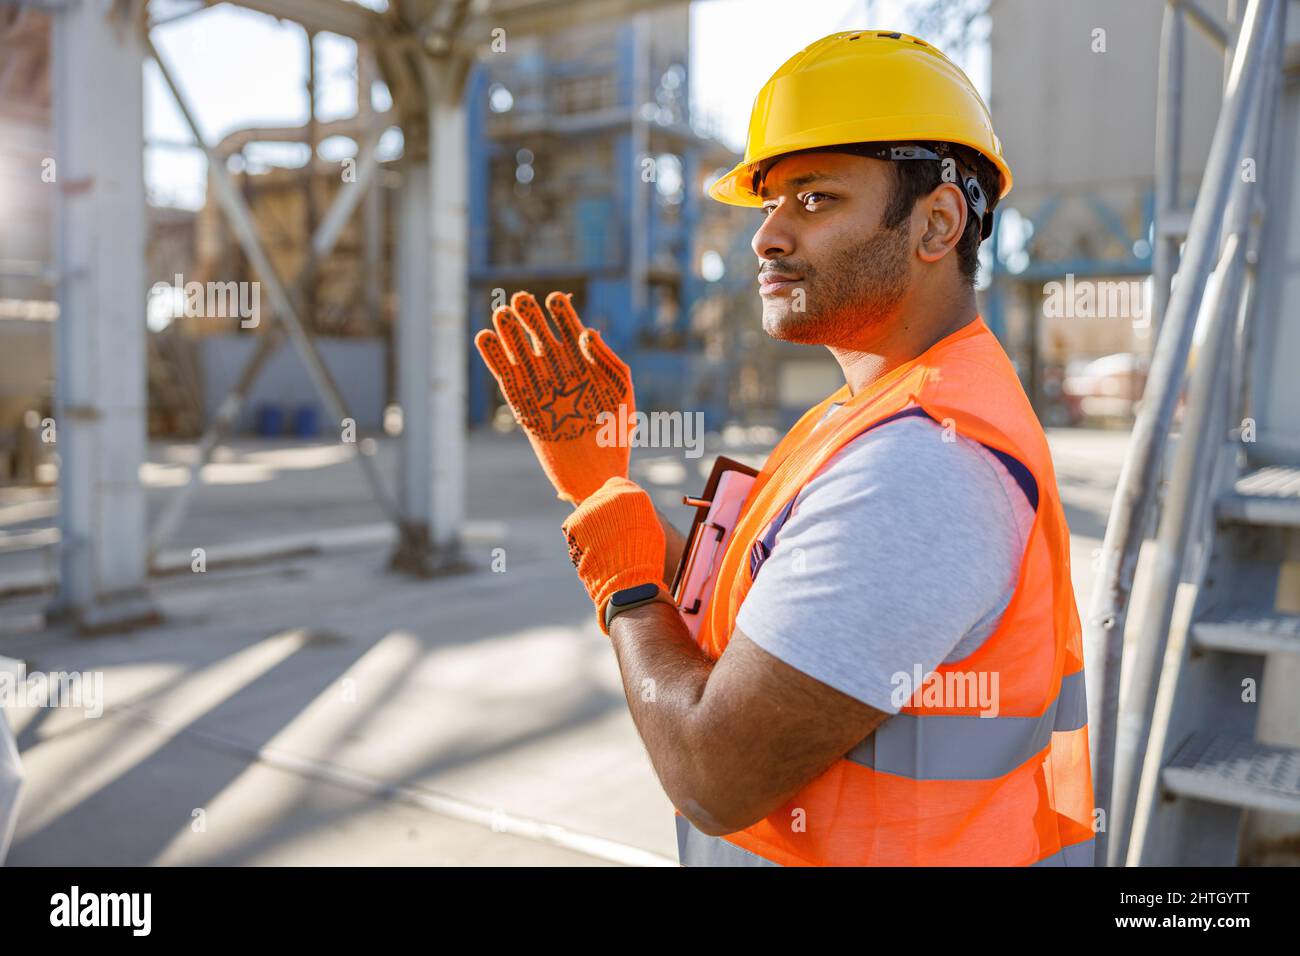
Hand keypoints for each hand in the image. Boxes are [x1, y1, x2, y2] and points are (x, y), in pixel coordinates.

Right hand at [475, 291, 634, 504]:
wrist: (598, 476)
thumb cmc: (616, 435)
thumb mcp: (619, 390)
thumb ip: (605, 358)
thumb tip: (586, 332)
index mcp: (586, 369)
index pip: (570, 332)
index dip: (560, 314)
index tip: (554, 299)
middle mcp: (560, 377)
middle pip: (540, 338)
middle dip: (530, 317)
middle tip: (519, 297)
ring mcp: (540, 392)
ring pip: (520, 354)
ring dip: (509, 333)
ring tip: (501, 312)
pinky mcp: (524, 409)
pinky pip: (505, 379)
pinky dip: (494, 359)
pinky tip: (484, 337)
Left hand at [561, 477, 665, 633]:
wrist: (627, 582)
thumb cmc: (645, 560)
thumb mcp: (650, 528)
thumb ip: (635, 512)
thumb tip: (626, 510)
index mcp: (634, 495)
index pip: (617, 486)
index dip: (616, 502)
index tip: (617, 516)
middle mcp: (611, 495)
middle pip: (599, 497)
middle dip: (602, 515)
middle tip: (609, 538)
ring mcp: (590, 507)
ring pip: (586, 513)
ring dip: (590, 528)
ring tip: (604, 549)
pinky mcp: (574, 522)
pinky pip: (574, 527)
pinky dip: (579, 539)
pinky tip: (592, 552)